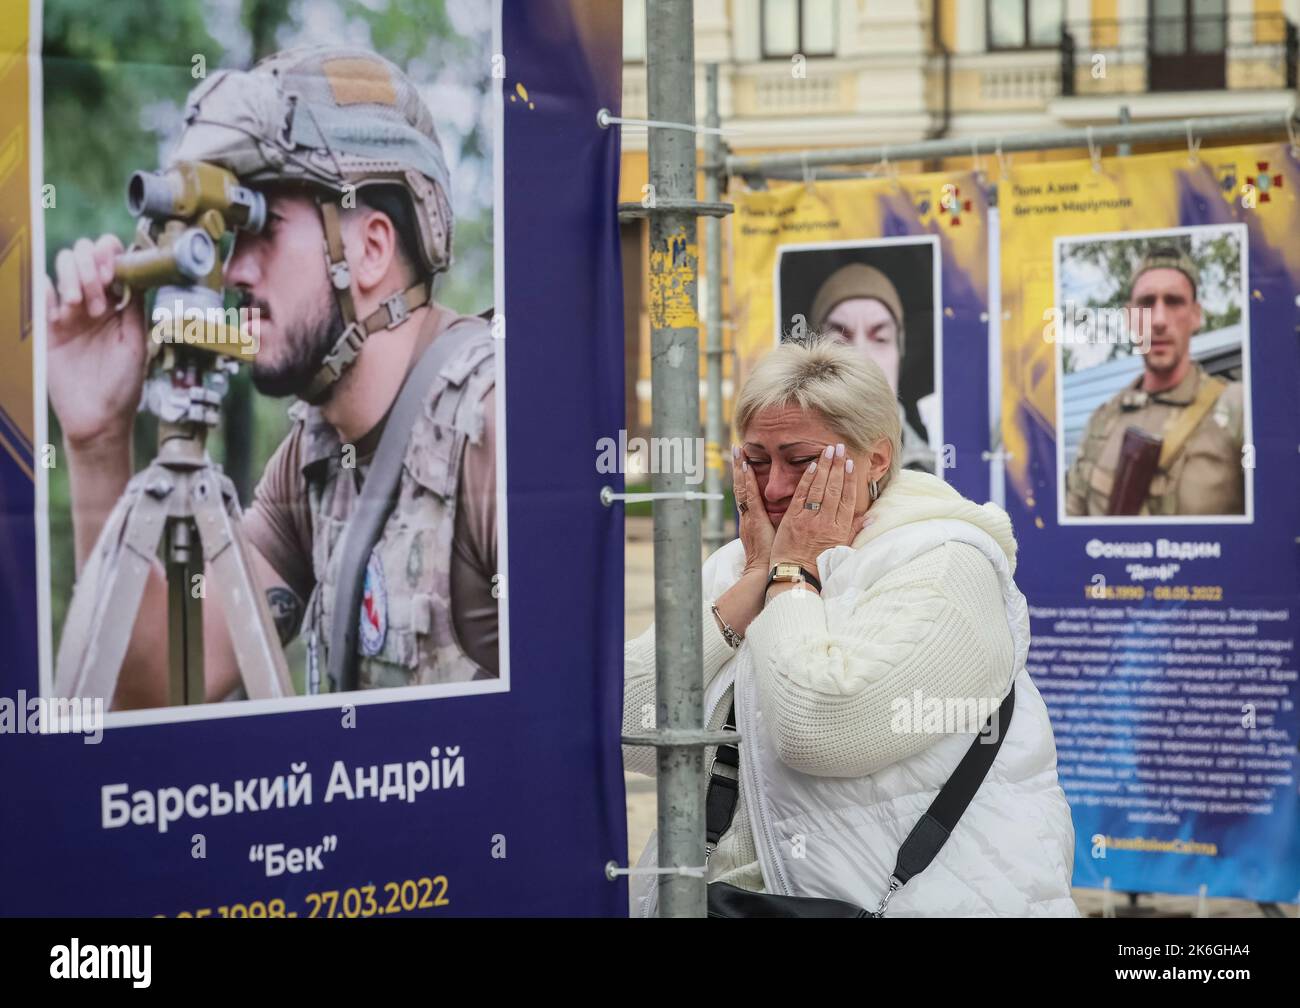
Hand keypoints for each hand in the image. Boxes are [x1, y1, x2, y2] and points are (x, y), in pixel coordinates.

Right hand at [46, 234, 146, 449]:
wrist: (97, 417)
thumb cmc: (122, 386)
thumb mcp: (136, 343)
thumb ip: (134, 307)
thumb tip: (138, 273)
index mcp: (119, 303)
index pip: (111, 260)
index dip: (111, 254)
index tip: (113, 269)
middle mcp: (93, 301)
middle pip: (84, 255)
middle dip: (91, 267)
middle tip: (100, 301)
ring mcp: (69, 311)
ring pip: (62, 265)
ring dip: (73, 277)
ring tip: (83, 310)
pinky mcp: (47, 324)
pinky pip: (41, 290)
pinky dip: (50, 289)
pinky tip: (63, 311)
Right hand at [732, 443, 774, 575]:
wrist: (768, 574)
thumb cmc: (778, 559)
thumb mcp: (779, 538)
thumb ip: (785, 524)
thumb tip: (797, 514)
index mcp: (755, 519)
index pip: (750, 492)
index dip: (747, 475)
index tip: (747, 457)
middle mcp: (749, 516)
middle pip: (744, 485)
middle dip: (740, 466)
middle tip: (738, 446)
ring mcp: (750, 517)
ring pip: (744, 487)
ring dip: (741, 468)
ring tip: (738, 449)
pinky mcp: (753, 520)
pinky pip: (749, 496)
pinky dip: (746, 480)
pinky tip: (745, 466)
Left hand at [770, 443, 867, 571]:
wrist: (796, 575)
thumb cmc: (819, 563)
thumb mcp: (842, 547)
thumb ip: (855, 529)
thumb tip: (872, 517)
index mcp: (840, 529)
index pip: (848, 499)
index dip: (850, 479)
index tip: (851, 463)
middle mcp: (826, 522)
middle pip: (835, 489)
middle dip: (838, 466)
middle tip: (840, 447)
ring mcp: (808, 519)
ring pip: (819, 488)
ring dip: (824, 467)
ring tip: (828, 450)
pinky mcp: (792, 519)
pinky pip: (801, 495)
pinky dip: (807, 479)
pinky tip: (812, 465)